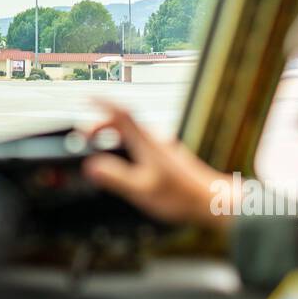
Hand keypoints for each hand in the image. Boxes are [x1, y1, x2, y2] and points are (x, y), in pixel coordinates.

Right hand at [81, 100, 238, 229]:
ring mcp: (162, 147)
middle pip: (124, 122)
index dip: (101, 103)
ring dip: (114, 133)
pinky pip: (141, 141)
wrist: (212, 200)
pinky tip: (126, 158)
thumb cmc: (180, 196)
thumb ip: (115, 177)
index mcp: (145, 142)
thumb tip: (91, 167)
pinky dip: (126, 142)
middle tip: (85, 136)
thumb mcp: (141, 189)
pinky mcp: (168, 156)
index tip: (86, 98)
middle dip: (101, 124)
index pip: (120, 114)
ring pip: (133, 132)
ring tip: (100, 144)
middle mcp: (154, 139)